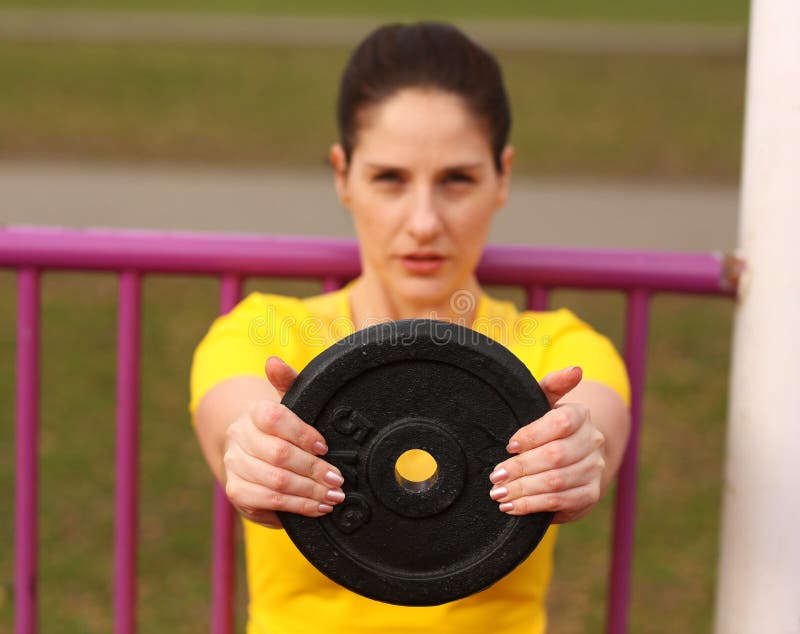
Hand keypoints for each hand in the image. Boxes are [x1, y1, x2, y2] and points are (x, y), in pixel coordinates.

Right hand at [222, 356, 345, 528]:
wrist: (251, 451)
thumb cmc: (280, 428)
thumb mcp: (288, 402)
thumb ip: (288, 382)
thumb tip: (273, 361)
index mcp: (254, 412)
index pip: (276, 418)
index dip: (303, 434)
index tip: (325, 447)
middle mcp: (239, 437)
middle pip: (279, 454)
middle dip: (314, 470)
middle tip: (338, 479)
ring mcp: (235, 465)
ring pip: (275, 481)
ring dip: (309, 492)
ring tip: (333, 496)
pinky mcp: (236, 491)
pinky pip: (267, 502)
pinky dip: (296, 507)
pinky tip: (316, 508)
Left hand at [488, 366, 605, 523]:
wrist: (573, 456)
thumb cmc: (548, 427)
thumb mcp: (545, 403)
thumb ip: (552, 385)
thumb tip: (575, 369)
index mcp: (580, 415)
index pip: (560, 423)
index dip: (532, 435)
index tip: (508, 445)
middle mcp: (593, 441)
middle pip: (556, 456)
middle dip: (521, 467)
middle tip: (495, 476)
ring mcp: (594, 469)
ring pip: (556, 482)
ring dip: (523, 490)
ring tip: (498, 493)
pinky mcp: (590, 494)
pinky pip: (561, 502)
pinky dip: (533, 506)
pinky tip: (512, 506)